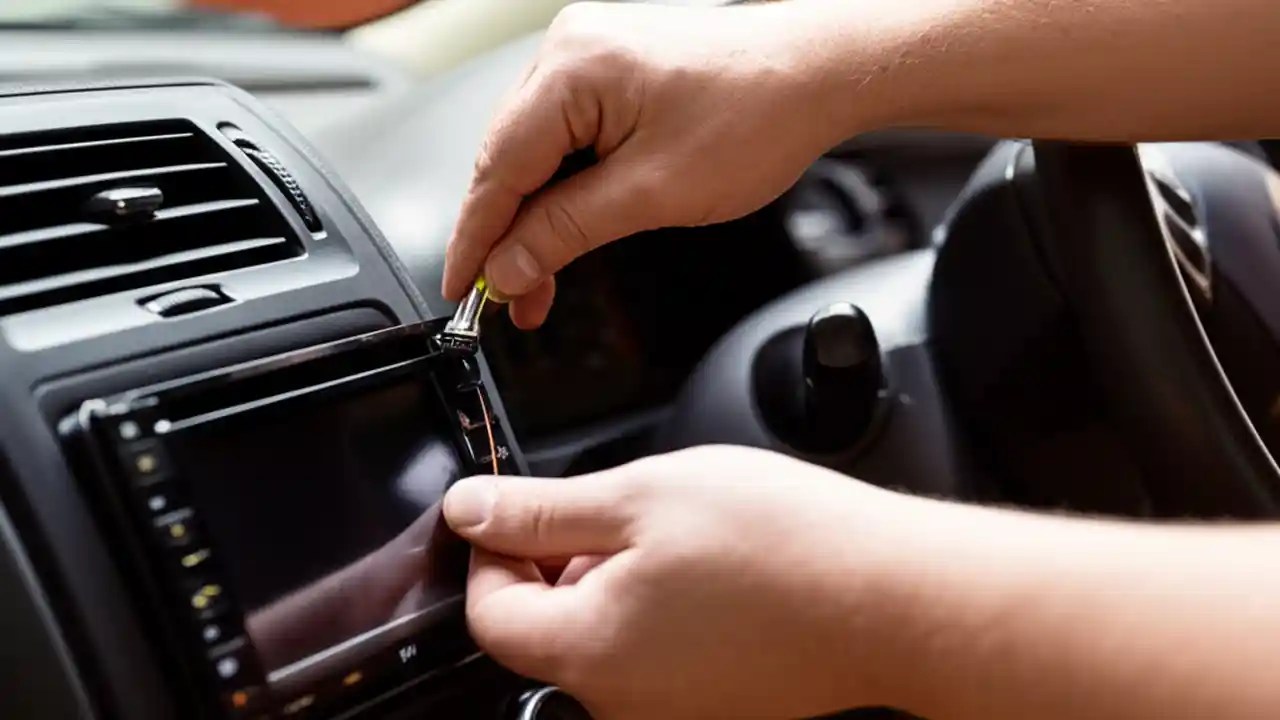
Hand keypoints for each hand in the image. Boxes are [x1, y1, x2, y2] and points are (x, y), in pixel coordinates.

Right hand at [442, 1, 859, 327]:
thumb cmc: (758, 114)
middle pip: (510, 160)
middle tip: (511, 300)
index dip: (476, 238)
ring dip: (536, 218)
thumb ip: (567, 232)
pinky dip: (563, 188)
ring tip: (540, 281)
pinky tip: (564, 230)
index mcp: (571, 68)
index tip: (461, 288)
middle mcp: (569, 49)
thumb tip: (508, 266)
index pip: (498, 168)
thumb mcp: (653, 194)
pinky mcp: (611, 70)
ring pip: (536, 153)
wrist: (819, 75)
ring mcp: (589, 55)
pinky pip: (565, 136)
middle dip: (507, 238)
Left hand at [442, 446, 899, 719]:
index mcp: (586, 652)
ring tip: (680, 538)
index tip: (525, 510)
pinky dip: (664, 613)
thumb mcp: (640, 497)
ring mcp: (672, 714)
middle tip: (620, 511)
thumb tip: (467, 512)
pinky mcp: (716, 709)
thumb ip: (539, 513)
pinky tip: (714, 575)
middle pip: (546, 632)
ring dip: (617, 583)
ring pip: (606, 640)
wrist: (897, 599)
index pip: (487, 614)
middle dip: (561, 564)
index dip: (495, 551)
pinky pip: (658, 660)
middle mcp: (620, 704)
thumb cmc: (784, 544)